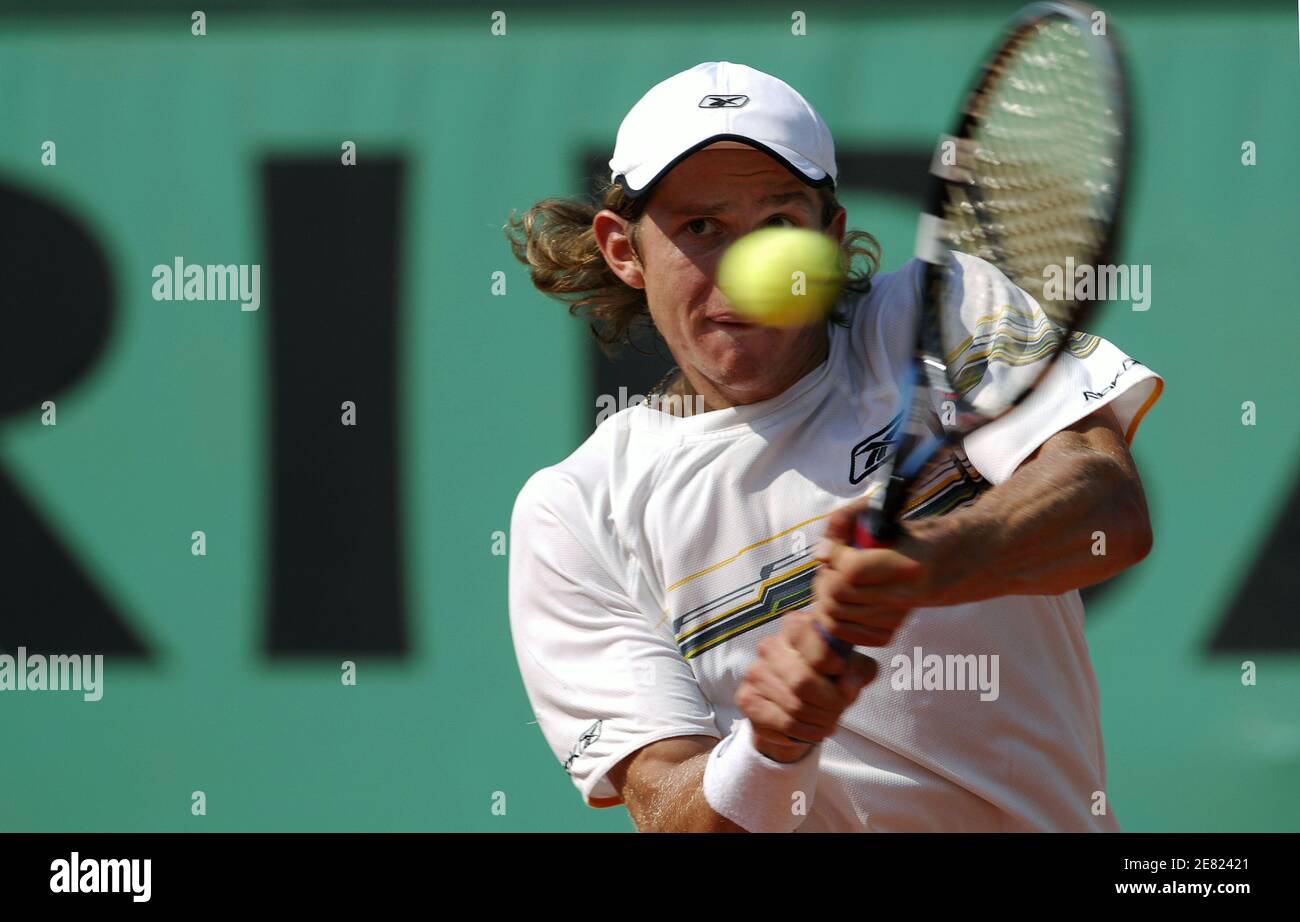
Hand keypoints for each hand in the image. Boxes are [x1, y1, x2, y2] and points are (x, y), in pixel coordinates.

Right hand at [735, 608, 875, 762]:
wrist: (793, 707)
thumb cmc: (826, 681)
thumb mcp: (852, 671)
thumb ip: (858, 672)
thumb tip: (847, 685)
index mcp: (796, 627)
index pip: (816, 643)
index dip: (837, 666)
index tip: (844, 678)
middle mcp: (770, 645)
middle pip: (803, 681)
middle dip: (829, 703)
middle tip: (839, 710)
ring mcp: (755, 672)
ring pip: (795, 706)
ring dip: (820, 721)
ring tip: (829, 721)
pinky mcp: (746, 699)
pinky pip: (783, 723)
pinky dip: (806, 732)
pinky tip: (813, 730)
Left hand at [810, 495, 970, 655]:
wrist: (947, 564)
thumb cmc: (910, 535)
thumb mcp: (882, 516)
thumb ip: (846, 521)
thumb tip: (820, 554)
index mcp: (908, 563)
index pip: (852, 570)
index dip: (835, 556)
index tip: (835, 547)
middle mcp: (905, 595)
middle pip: (840, 594)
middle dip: (826, 577)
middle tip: (830, 566)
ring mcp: (897, 617)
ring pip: (836, 615)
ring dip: (825, 596)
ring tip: (833, 581)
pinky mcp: (890, 632)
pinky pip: (845, 633)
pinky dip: (834, 618)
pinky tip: (841, 601)